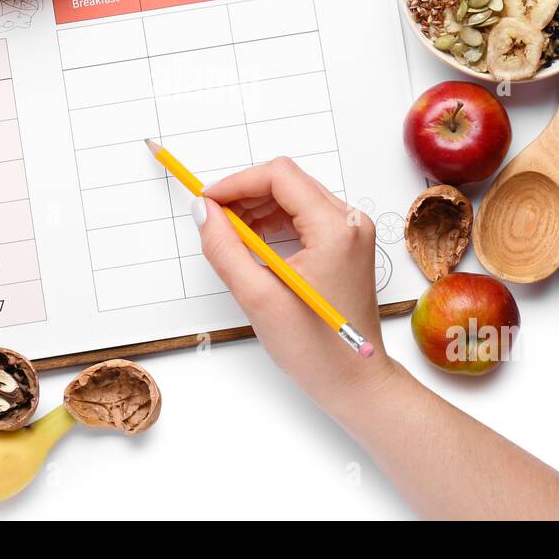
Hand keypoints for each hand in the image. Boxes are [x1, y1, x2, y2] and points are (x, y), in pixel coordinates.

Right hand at [192, 156, 395, 409]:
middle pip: (288, 182)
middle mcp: (350, 222)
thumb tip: (203, 211)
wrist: (355, 382)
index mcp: (335, 229)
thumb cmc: (316, 349)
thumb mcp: (258, 297)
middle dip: (245, 195)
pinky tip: (254, 244)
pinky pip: (304, 216)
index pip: (280, 176)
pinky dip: (274, 223)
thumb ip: (224, 248)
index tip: (207, 202)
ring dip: (258, 208)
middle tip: (213, 220)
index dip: (237, 183)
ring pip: (294, 196)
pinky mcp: (346, 245)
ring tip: (230, 236)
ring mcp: (351, 232)